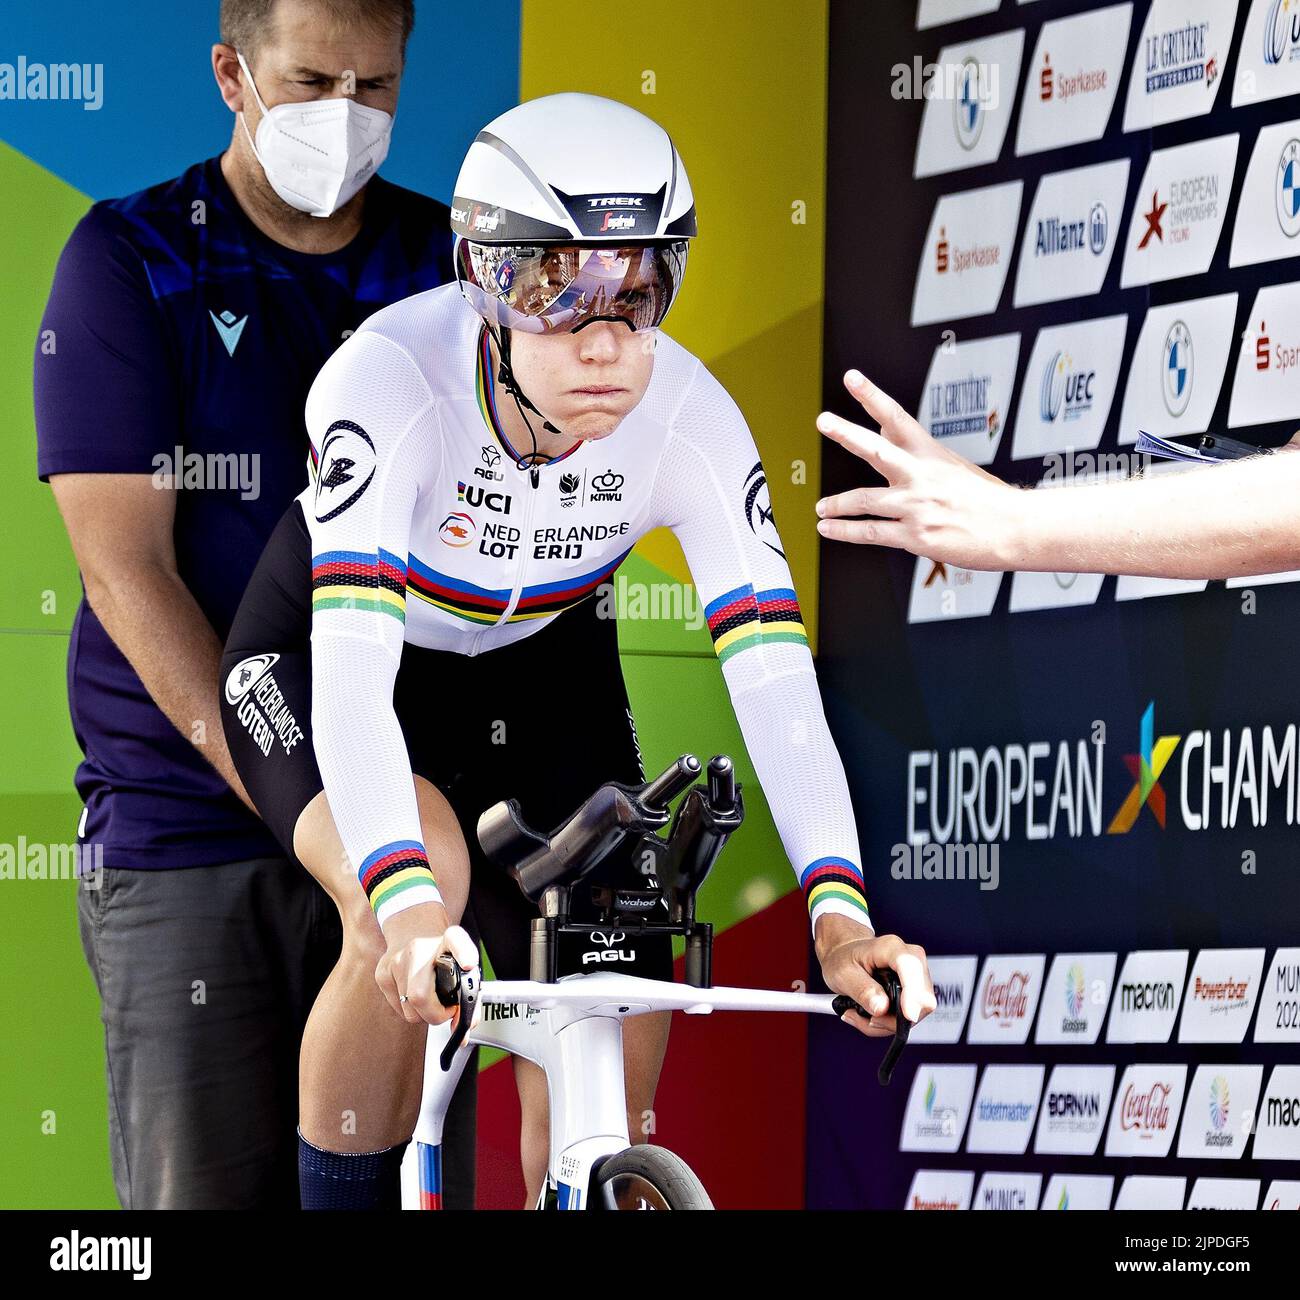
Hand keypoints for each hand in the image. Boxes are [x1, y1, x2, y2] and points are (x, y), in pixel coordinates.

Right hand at [375, 907, 477, 1025]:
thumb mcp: (462, 961)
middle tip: (446, 1010)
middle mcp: (418, 948)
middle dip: (436, 1014)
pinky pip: (398, 1007)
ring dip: (423, 1013)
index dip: (465, 954)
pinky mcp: (382, 973)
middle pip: (422, 996)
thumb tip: (467, 1027)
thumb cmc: (441, 949)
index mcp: (447, 939)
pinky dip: (410, 1008)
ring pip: (409, 1011)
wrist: (414, 925)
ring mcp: (395, 961)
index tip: (469, 963)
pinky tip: (415, 993)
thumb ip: (471, 991)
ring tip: (431, 1000)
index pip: (457, 942)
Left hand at [814, 370, 1023, 570]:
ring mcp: (916, 505)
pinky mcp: (915, 536)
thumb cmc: (989, 501)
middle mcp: (921, 476)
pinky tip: (828, 528)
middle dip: (847, 433)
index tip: (852, 377)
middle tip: (824, 420)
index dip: (872, 396)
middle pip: (876, 449)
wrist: (1017, 529)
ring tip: (821, 506)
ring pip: (864, 499)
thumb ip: (916, 456)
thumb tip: (883, 436)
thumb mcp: (954, 468)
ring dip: (837, 503)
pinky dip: (844, 531)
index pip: (897, 418)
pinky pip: (871, 532)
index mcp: (931, 455)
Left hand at [814, 913, 934, 1038]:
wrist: (845, 954)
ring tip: (863, 1015)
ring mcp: (917, 976)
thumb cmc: (844, 958)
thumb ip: (862, 991)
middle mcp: (911, 959)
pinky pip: (910, 1018)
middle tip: (867, 1018)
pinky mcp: (916, 992)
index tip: (908, 1016)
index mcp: (891, 948)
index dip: (913, 994)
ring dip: (887, 1024)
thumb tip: (882, 1008)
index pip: (912, 969)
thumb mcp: (843, 974)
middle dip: (893, 1019)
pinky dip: (889, 1024)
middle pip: (922, 999)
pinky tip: (872, 1015)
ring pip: (916, 1013)